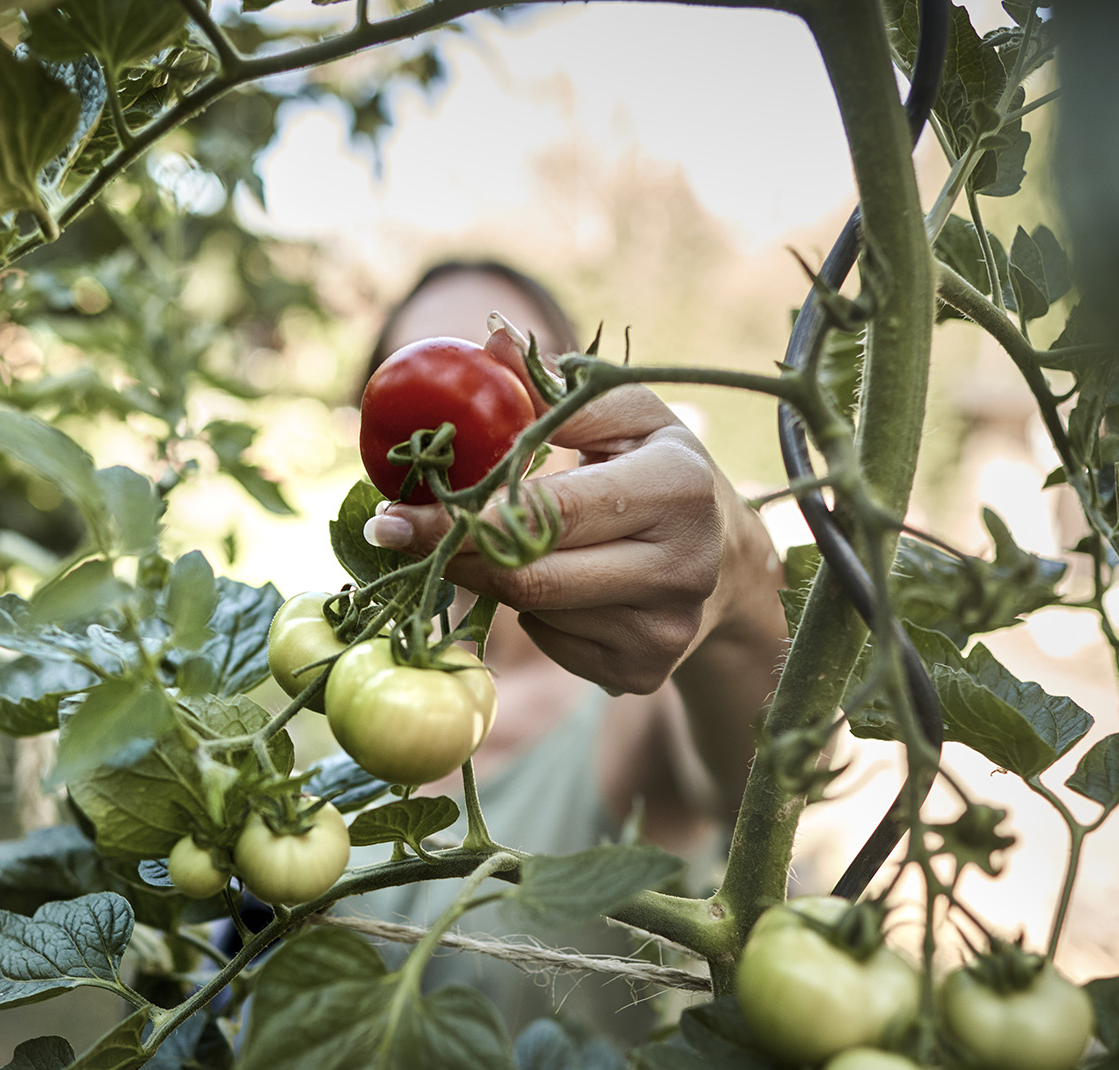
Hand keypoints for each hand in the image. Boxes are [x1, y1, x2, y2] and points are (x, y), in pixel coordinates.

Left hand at [361, 327, 784, 695]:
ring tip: (498, 543)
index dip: (461, 515)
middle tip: (395, 534)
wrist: (726, 561)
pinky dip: (531, 614)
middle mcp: (682, 567)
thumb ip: (555, 390)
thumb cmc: (656, 467)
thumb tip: (486, 346)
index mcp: (677, 488)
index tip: (392, 514)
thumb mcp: (624, 414)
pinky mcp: (645, 673)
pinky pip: (552, 645)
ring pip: (534, 613)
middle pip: (531, 577)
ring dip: (496, 577)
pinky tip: (556, 583)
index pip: (548, 511)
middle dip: (454, 553)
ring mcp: (664, 630)